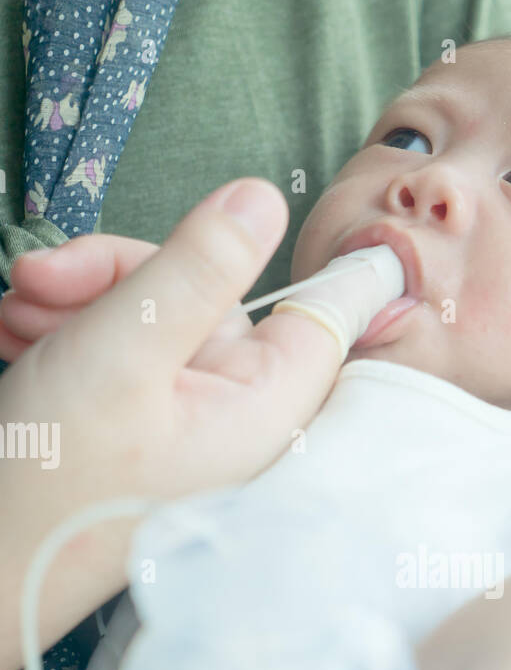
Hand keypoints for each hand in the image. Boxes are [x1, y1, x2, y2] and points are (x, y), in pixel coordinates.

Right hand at [0, 179, 390, 669]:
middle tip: (40, 282)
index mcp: (268, 405)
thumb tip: (263, 197)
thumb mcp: (124, 346)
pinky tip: (21, 339)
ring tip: (18, 319)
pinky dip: (73, 330)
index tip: (224, 221)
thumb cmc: (51, 471)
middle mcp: (242, 412)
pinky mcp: (148, 418)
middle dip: (120, 273)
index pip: (320, 304)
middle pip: (213, 292)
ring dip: (82, 298)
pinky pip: (128, 345)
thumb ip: (200, 267)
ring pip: (158, 310)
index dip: (277, 253)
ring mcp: (193, 417)